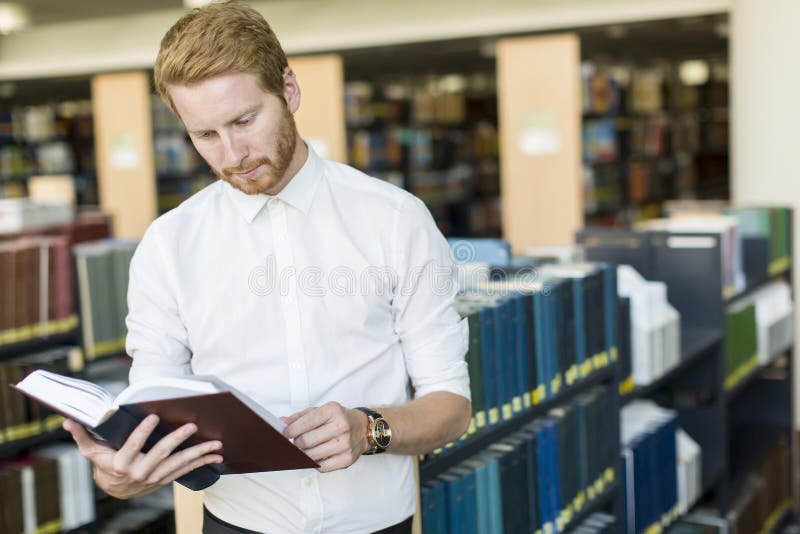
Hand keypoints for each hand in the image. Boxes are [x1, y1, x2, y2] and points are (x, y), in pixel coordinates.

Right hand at [63, 415, 222, 498]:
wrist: (116, 489)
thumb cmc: (105, 464)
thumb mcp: (91, 451)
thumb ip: (82, 436)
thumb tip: (68, 421)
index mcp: (122, 463)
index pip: (133, 446)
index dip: (143, 432)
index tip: (154, 416)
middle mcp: (140, 472)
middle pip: (161, 453)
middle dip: (178, 439)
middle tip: (192, 426)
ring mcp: (155, 477)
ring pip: (179, 463)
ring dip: (199, 453)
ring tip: (216, 444)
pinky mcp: (166, 478)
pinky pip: (186, 470)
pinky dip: (202, 463)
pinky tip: (216, 457)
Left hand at [281, 402, 368, 472]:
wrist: (363, 428)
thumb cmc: (338, 419)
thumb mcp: (320, 411)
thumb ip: (299, 417)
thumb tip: (281, 423)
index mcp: (333, 410)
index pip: (306, 422)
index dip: (290, 430)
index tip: (284, 434)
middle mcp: (341, 426)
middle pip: (306, 441)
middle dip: (296, 444)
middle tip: (296, 443)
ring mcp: (345, 444)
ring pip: (312, 456)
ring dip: (304, 455)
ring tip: (306, 449)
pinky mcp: (347, 459)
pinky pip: (322, 467)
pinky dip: (315, 463)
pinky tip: (318, 455)